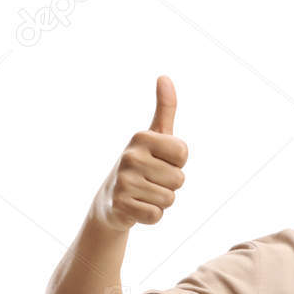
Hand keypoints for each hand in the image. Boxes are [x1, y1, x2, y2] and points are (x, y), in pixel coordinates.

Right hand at [90, 75, 187, 231]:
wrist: (111, 200)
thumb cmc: (141, 164)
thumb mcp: (154, 136)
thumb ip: (165, 108)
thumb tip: (164, 77)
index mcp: (141, 137)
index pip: (183, 154)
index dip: (177, 163)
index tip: (160, 161)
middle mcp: (130, 156)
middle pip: (179, 179)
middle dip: (169, 184)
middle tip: (150, 180)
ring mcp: (124, 181)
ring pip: (169, 198)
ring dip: (161, 201)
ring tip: (144, 193)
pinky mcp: (121, 206)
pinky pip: (157, 215)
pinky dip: (152, 216)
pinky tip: (138, 207)